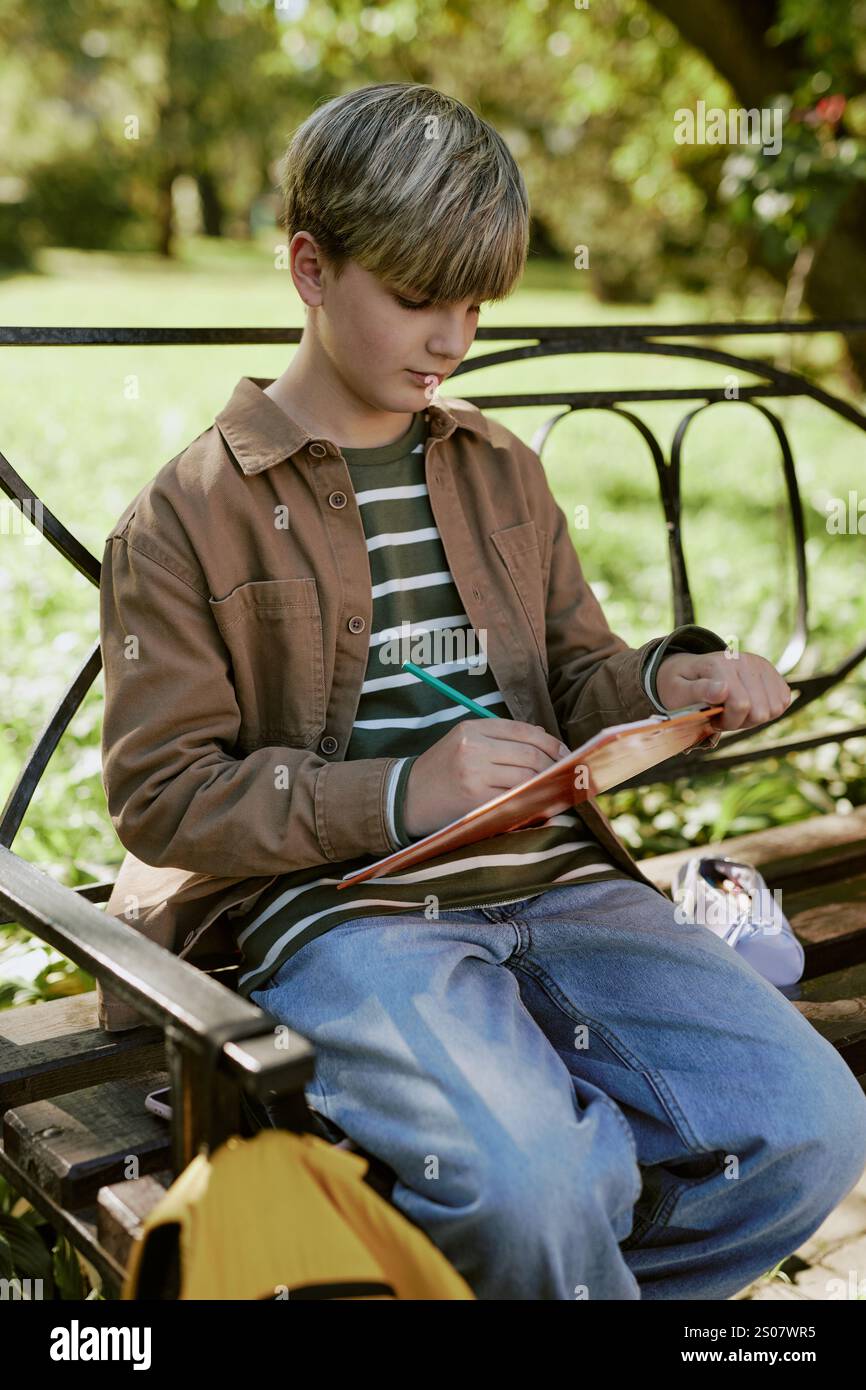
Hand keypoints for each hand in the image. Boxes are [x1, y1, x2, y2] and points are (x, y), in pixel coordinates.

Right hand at [403, 719, 568, 839]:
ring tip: (552, 789)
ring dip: (545, 785)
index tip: (564, 753)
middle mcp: (473, 748)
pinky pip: (514, 798)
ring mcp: (474, 775)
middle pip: (530, 755)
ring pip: (526, 778)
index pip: (524, 731)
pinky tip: (536, 802)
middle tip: (564, 774)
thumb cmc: (441, 770)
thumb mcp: (463, 741)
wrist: (406, 796)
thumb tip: (545, 742)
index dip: (551, 743)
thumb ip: (500, 738)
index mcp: (472, 728)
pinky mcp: (475, 800)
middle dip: (553, 766)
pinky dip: (530, 801)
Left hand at [656, 649, 792, 731]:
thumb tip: (722, 690)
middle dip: (739, 722)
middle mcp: (744, 660)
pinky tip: (748, 704)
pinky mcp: (771, 671)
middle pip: (760, 712)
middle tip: (720, 715)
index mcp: (720, 665)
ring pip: (774, 709)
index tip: (710, 718)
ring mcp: (760, 664)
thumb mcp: (679, 691)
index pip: (741, 705)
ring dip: (752, 718)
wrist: (688, 669)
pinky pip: (783, 701)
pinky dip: (766, 710)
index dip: (726, 722)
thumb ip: (699, 691)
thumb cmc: (681, 686)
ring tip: (732, 709)